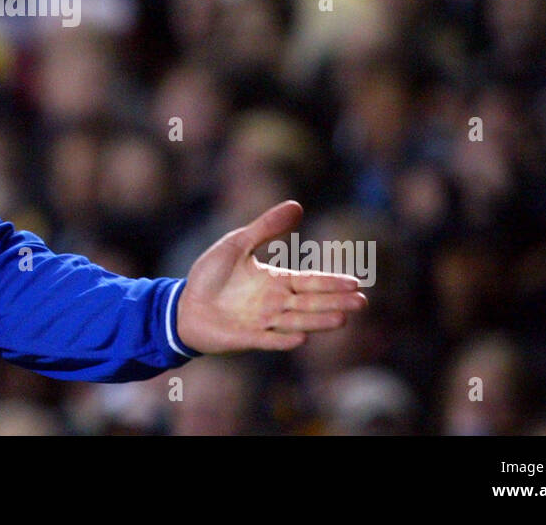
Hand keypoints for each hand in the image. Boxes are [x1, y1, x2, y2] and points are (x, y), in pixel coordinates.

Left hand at [177, 200, 367, 352]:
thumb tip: (298, 205)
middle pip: (311, 302)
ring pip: (296, 321)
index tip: (356, 282)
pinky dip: (283, 339)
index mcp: (275, 281)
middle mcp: (274, 303)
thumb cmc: (211, 275)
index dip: (332, 282)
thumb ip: (266, 228)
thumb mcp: (237, 243)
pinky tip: (301, 337)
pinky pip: (268, 339)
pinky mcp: (246, 338)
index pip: (310, 281)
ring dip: (318, 321)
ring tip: (342, 319)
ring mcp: (262, 322)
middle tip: (362, 302)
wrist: (183, 304)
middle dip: (336, 302)